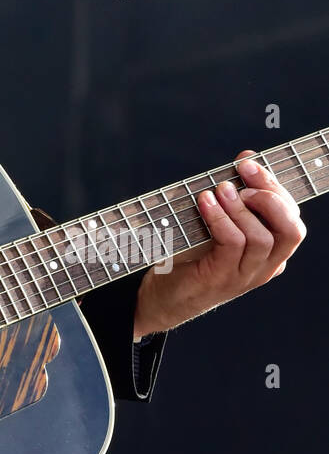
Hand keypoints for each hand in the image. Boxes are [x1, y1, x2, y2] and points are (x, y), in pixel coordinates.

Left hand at [134, 150, 305, 338]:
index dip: (275, 187)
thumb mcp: (217, 220)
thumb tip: (247, 159)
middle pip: (291, 229)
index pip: (292, 217)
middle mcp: (265, 265)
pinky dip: (220, 218)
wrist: (162, 294)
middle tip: (242, 176)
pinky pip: (233, 244)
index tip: (249, 164)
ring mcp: (245, 275)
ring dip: (239, 207)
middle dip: (269, 195)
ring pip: (262, 237)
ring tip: (219, 189)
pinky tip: (205, 202)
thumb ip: (234, 193)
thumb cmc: (191, 254)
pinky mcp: (222, 278)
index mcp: (271, 251)